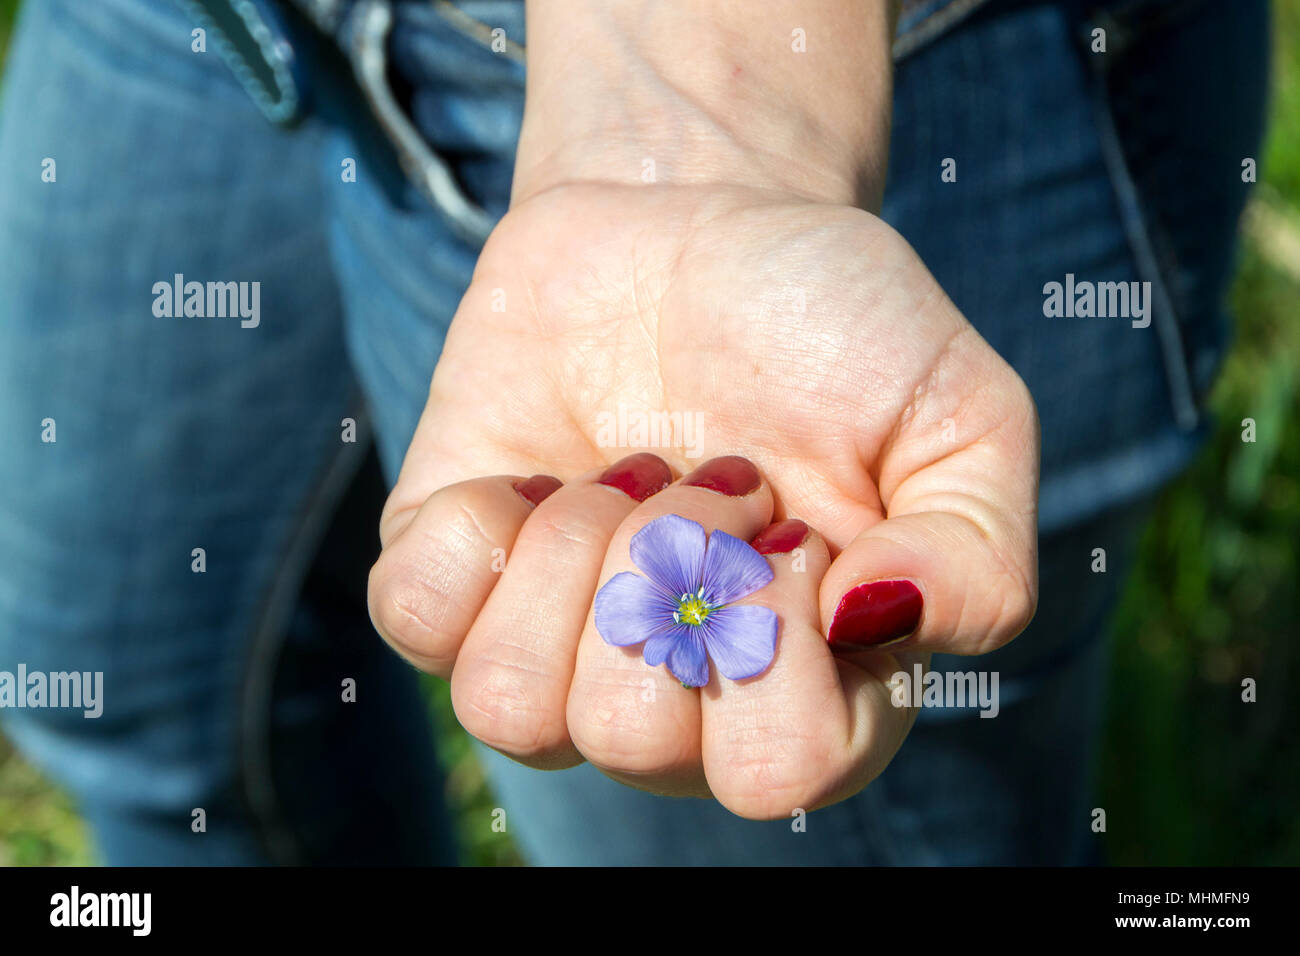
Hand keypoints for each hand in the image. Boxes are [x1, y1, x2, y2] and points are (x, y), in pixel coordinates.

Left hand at [367, 180, 1038, 816]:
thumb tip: (874, 622)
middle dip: (672, 562)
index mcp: (806, 694)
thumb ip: (974, 551)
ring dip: (578, 552)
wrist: (699, 227)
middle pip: (629, 735)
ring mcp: (555, 649)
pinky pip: (415, 620)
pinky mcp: (451, 579)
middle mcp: (675, 701)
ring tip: (625, 477)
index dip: (772, 636)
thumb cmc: (838, 326)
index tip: (793, 522)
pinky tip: (532, 478)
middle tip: (711, 474)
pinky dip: (476, 529)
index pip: (775, 773)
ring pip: (510, 706)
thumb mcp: (962, 416)